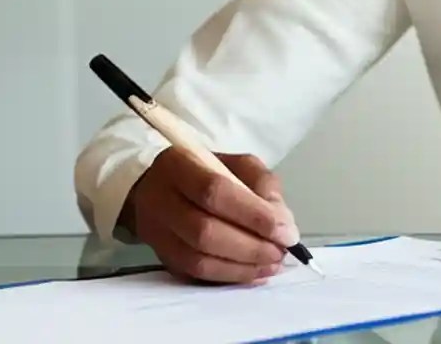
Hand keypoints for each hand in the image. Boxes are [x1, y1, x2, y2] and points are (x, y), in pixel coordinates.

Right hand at [120, 148, 298, 283]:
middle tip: (281, 251)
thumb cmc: (209, 173)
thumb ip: (263, 185)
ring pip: (198, 259)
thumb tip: (281, 222)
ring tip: (273, 263)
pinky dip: (230, 276)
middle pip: (205, 232)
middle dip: (251, 247)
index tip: (285, 232)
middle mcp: (159, 198)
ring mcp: (155, 231)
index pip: (215, 192)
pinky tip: (254, 272)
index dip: (254, 216)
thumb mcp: (239, 165)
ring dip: (242, 266)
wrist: (163, 188)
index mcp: (179, 164)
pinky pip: (195, 274)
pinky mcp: (162, 257)